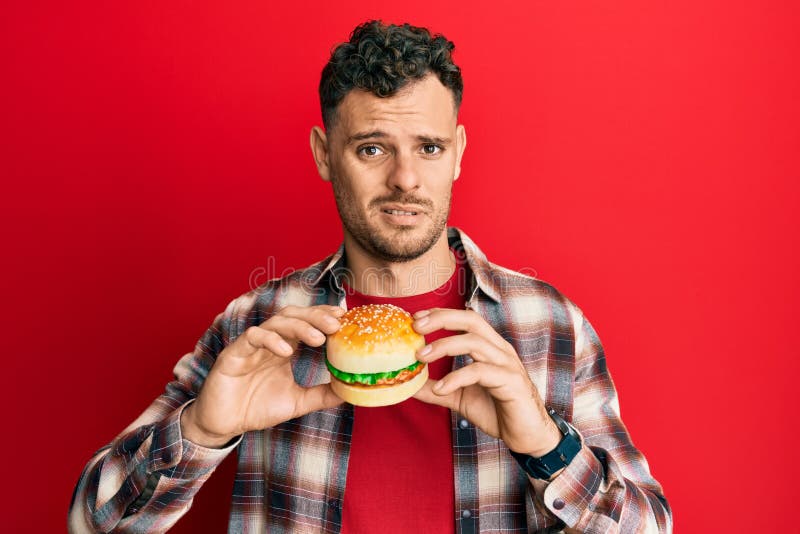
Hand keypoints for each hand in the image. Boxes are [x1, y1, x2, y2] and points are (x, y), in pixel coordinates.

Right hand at [181, 304, 344, 446]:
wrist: (223, 424)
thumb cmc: (256, 408)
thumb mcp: (297, 402)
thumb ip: (322, 395)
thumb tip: (350, 391)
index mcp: (284, 348)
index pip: (306, 323)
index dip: (324, 316)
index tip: (344, 318)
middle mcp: (269, 342)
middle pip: (293, 316)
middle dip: (316, 316)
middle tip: (336, 325)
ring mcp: (251, 345)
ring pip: (276, 322)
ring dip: (299, 326)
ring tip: (318, 338)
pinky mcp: (234, 354)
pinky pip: (252, 338)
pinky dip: (270, 340)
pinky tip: (286, 351)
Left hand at [411, 308, 561, 456]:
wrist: (528, 437)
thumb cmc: (499, 412)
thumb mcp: (460, 398)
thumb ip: (438, 389)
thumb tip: (409, 385)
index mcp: (490, 347)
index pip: (466, 319)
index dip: (441, 315)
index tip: (416, 319)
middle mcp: (500, 350)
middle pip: (471, 320)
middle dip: (442, 318)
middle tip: (416, 327)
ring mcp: (507, 364)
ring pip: (475, 342)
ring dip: (444, 346)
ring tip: (421, 357)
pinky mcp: (511, 382)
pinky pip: (480, 372)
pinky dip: (457, 377)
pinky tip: (441, 388)